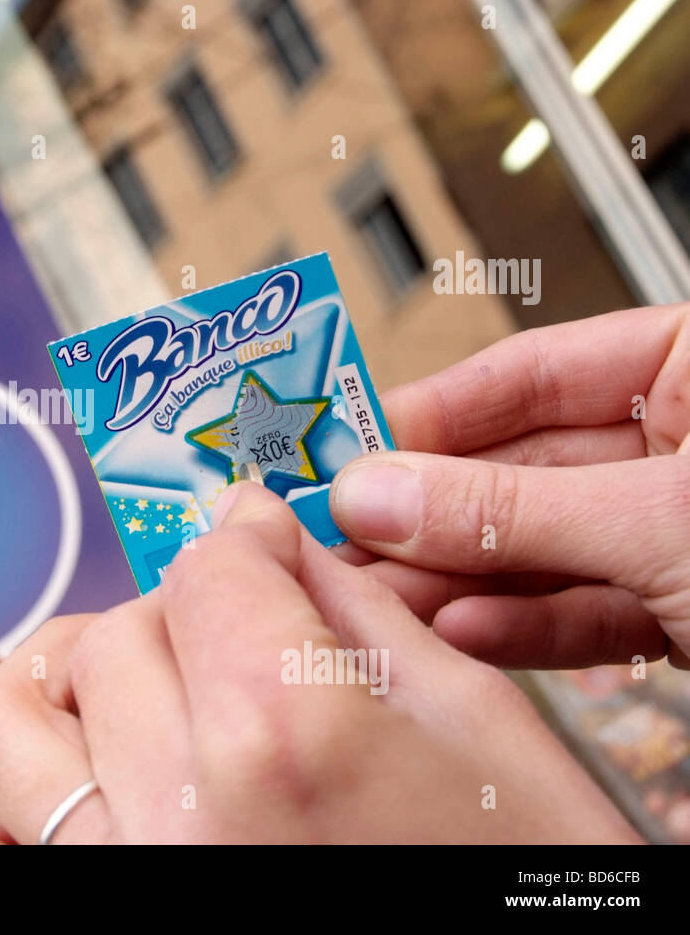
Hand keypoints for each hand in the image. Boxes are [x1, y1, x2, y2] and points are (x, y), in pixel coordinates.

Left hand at [0, 483, 637, 843]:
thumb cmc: (519, 875)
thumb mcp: (481, 733)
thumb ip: (359, 617)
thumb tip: (276, 547)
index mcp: (286, 737)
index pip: (208, 570)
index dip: (245, 542)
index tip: (261, 544)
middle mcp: (177, 811)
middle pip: (113, 637)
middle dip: (177, 616)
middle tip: (233, 636)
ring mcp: (123, 874)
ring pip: (6, 723)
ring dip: (66, 689)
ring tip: (135, 701)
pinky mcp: (92, 911)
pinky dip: (14, 798)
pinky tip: (88, 788)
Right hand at [330, 305, 689, 668]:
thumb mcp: (658, 518)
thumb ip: (511, 509)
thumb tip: (378, 495)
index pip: (534, 371)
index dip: (434, 413)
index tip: (351, 452)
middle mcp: (679, 446)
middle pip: (523, 471)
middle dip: (431, 517)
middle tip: (344, 537)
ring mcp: (675, 534)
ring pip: (542, 551)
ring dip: (458, 582)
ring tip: (382, 595)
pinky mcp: (682, 615)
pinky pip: (584, 612)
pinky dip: (523, 627)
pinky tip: (461, 629)